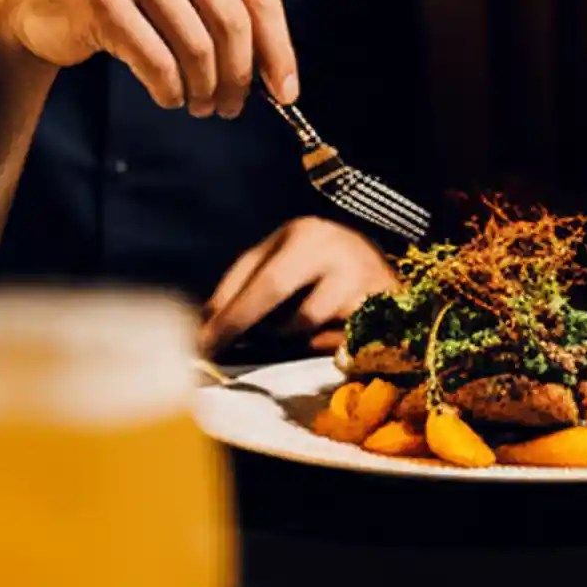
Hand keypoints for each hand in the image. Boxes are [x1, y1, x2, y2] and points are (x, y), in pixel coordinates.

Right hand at [0, 0, 298, 116]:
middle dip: (240, 77)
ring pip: (196, 46)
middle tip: (235, 108)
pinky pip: (156, 61)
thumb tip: (281, 81)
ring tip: (204, 106)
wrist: (41, 6)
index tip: (284, 93)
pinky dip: (170, 90)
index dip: (277, 48)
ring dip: (206, 89)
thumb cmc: (130, 6)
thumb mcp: (187, 3)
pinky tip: (170, 98)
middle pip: (231, 23)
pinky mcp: (100, 2)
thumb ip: (233, 24)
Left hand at [199, 217, 397, 354]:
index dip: (227, 313)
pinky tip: (329, 336)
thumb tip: (205, 322)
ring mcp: (360, 280)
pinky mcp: (380, 311)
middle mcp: (333, 250)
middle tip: (215, 352)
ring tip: (291, 335)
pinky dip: (322, 346)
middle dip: (241, 326)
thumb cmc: (322, 271)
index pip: (257, 277)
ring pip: (306, 325)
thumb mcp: (283, 263)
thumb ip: (246, 285)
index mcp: (304, 234)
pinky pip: (334, 343)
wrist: (385, 275)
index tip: (201, 342)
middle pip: (276, 292)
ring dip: (288, 339)